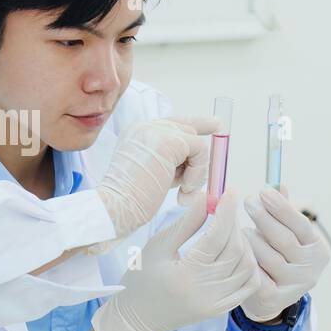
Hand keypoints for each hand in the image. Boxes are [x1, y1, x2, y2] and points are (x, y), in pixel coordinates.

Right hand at [92, 190, 259, 330]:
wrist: (139, 318)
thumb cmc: (142, 278)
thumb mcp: (158, 246)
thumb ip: (186, 223)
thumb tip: (206, 197)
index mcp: (185, 275)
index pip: (216, 238)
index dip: (225, 212)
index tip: (228, 193)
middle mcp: (206, 292)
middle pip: (235, 251)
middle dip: (234, 224)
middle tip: (226, 209)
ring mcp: (217, 304)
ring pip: (247, 267)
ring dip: (244, 243)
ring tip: (230, 230)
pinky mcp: (222, 309)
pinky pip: (249, 285)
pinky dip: (250, 265)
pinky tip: (239, 252)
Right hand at [93, 116, 218, 243]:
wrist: (115, 207)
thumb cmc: (129, 200)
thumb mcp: (150, 173)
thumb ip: (169, 161)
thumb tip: (196, 158)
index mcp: (137, 133)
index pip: (172, 123)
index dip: (196, 124)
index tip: (216, 125)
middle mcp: (145, 127)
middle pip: (188, 128)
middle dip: (199, 155)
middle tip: (195, 179)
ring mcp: (156, 131)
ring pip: (196, 142)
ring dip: (196, 171)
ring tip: (183, 192)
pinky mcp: (171, 141)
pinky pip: (200, 150)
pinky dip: (198, 173)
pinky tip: (184, 190)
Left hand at [239, 186, 328, 322]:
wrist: (269, 295)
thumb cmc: (276, 254)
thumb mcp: (283, 232)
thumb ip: (283, 211)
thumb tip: (278, 184)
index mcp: (317, 249)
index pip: (301, 225)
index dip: (282, 208)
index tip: (264, 191)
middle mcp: (310, 270)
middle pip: (284, 239)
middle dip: (264, 218)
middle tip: (248, 202)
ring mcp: (294, 287)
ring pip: (267, 256)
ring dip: (251, 240)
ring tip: (241, 230)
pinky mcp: (275, 299)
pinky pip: (256, 275)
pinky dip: (246, 261)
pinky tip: (238, 251)